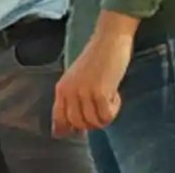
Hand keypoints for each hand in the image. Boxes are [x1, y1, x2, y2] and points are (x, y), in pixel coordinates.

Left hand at [52, 11, 136, 135]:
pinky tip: (115, 95)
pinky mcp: (99, 92)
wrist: (108, 40)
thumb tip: (66, 129)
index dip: (67, 129)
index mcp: (61, 88)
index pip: (58, 117)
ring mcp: (83, 92)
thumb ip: (71, 100)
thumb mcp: (77, 79)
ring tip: (109, 100)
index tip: (77, 133)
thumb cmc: (95, 60)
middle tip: (102, 110)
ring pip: (93, 122)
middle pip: (78, 123)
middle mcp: (69, 91)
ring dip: (105, 116)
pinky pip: (107, 116)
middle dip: (92, 123)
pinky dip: (114, 110)